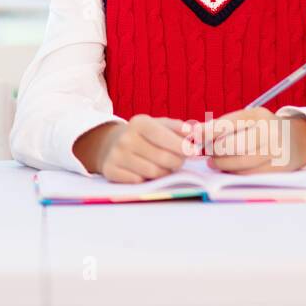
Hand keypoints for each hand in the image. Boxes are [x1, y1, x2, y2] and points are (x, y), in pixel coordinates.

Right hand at [73, 115, 188, 182]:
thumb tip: (196, 132)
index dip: (183, 147)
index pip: (166, 137)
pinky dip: (146, 180)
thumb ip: (179, 127)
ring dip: (164, 173)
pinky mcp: (110, 170)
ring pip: (153, 172)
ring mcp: (116, 155)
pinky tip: (146, 173)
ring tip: (163, 166)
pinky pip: (138, 182)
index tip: (194, 153)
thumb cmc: (143, 135)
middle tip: (178, 161)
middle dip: (176, 162)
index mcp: (140, 123)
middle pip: (163, 158)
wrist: (111, 143)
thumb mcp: (159, 125)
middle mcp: (126, 138)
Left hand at [190, 108, 305, 172]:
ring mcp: (275, 152)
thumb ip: (222, 125)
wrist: (296, 141)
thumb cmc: (261, 129)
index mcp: (258, 116)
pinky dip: (234, 173)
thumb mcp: (247, 119)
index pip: (228, 124)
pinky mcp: (277, 169)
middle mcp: (269, 132)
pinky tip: (229, 169)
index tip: (195, 136)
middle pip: (232, 146)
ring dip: (222, 164)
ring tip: (214, 162)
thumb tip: (195, 133)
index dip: (208, 131)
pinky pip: (248, 174)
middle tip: (207, 153)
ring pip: (239, 163)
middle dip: (214, 151)